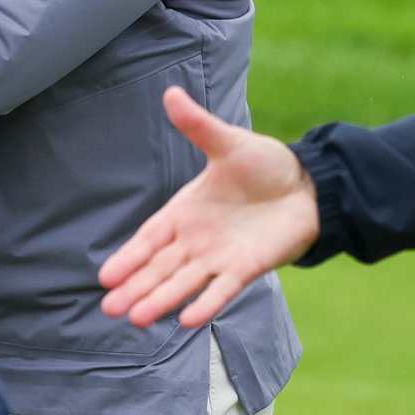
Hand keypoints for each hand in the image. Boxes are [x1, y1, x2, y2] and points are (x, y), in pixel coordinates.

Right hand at [97, 87, 318, 329]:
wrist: (308, 186)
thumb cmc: (265, 164)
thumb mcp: (229, 143)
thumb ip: (199, 126)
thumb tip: (171, 94)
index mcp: (185, 211)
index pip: (150, 238)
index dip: (129, 256)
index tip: (105, 277)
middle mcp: (196, 239)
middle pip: (159, 268)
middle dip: (135, 287)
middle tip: (109, 308)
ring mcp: (219, 257)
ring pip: (183, 283)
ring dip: (161, 300)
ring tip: (136, 319)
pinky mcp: (246, 269)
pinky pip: (222, 290)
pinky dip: (206, 305)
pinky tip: (186, 321)